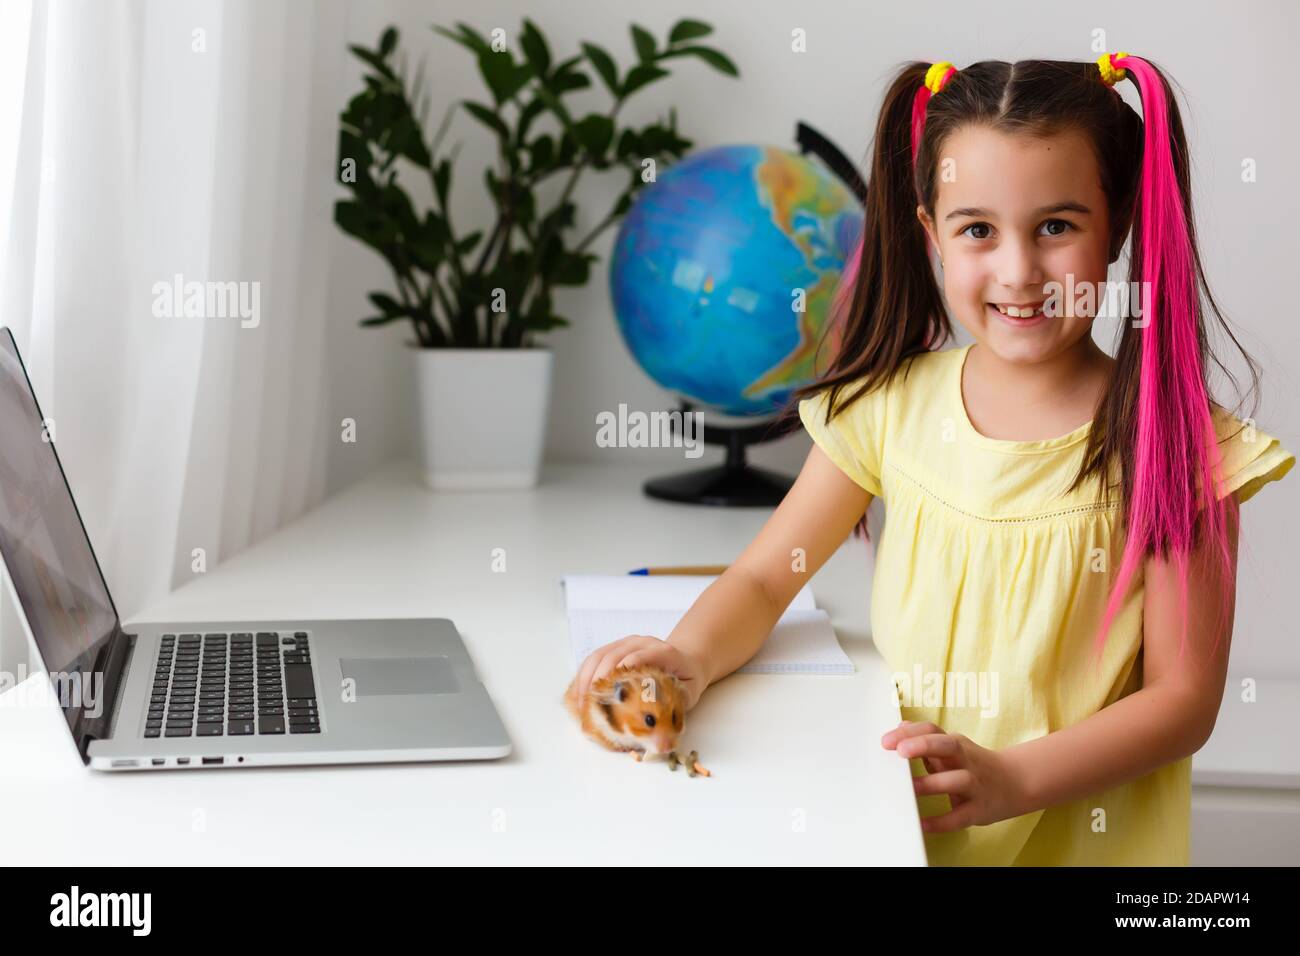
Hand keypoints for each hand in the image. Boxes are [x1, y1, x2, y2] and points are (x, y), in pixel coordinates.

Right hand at [573, 635, 709, 711]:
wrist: (686, 660)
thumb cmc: (687, 678)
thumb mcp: (691, 691)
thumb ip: (680, 702)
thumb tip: (664, 725)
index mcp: (663, 651)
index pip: (640, 656)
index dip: (623, 671)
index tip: (611, 693)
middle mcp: (643, 643)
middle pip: (614, 655)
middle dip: (598, 680)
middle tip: (589, 706)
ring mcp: (627, 643)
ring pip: (599, 655)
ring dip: (586, 679)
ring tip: (580, 704)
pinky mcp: (616, 648)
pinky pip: (594, 658)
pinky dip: (584, 676)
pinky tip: (579, 694)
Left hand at [880, 720, 1031, 833]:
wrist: (1016, 783)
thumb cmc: (975, 765)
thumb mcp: (953, 749)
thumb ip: (927, 740)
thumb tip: (900, 728)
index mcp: (956, 745)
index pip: (933, 730)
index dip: (910, 733)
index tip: (886, 741)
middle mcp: (966, 761)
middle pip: (948, 746)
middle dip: (924, 745)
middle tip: (900, 751)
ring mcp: (976, 784)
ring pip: (957, 780)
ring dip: (932, 783)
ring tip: (909, 788)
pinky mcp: (980, 810)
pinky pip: (960, 816)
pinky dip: (941, 821)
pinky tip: (923, 824)